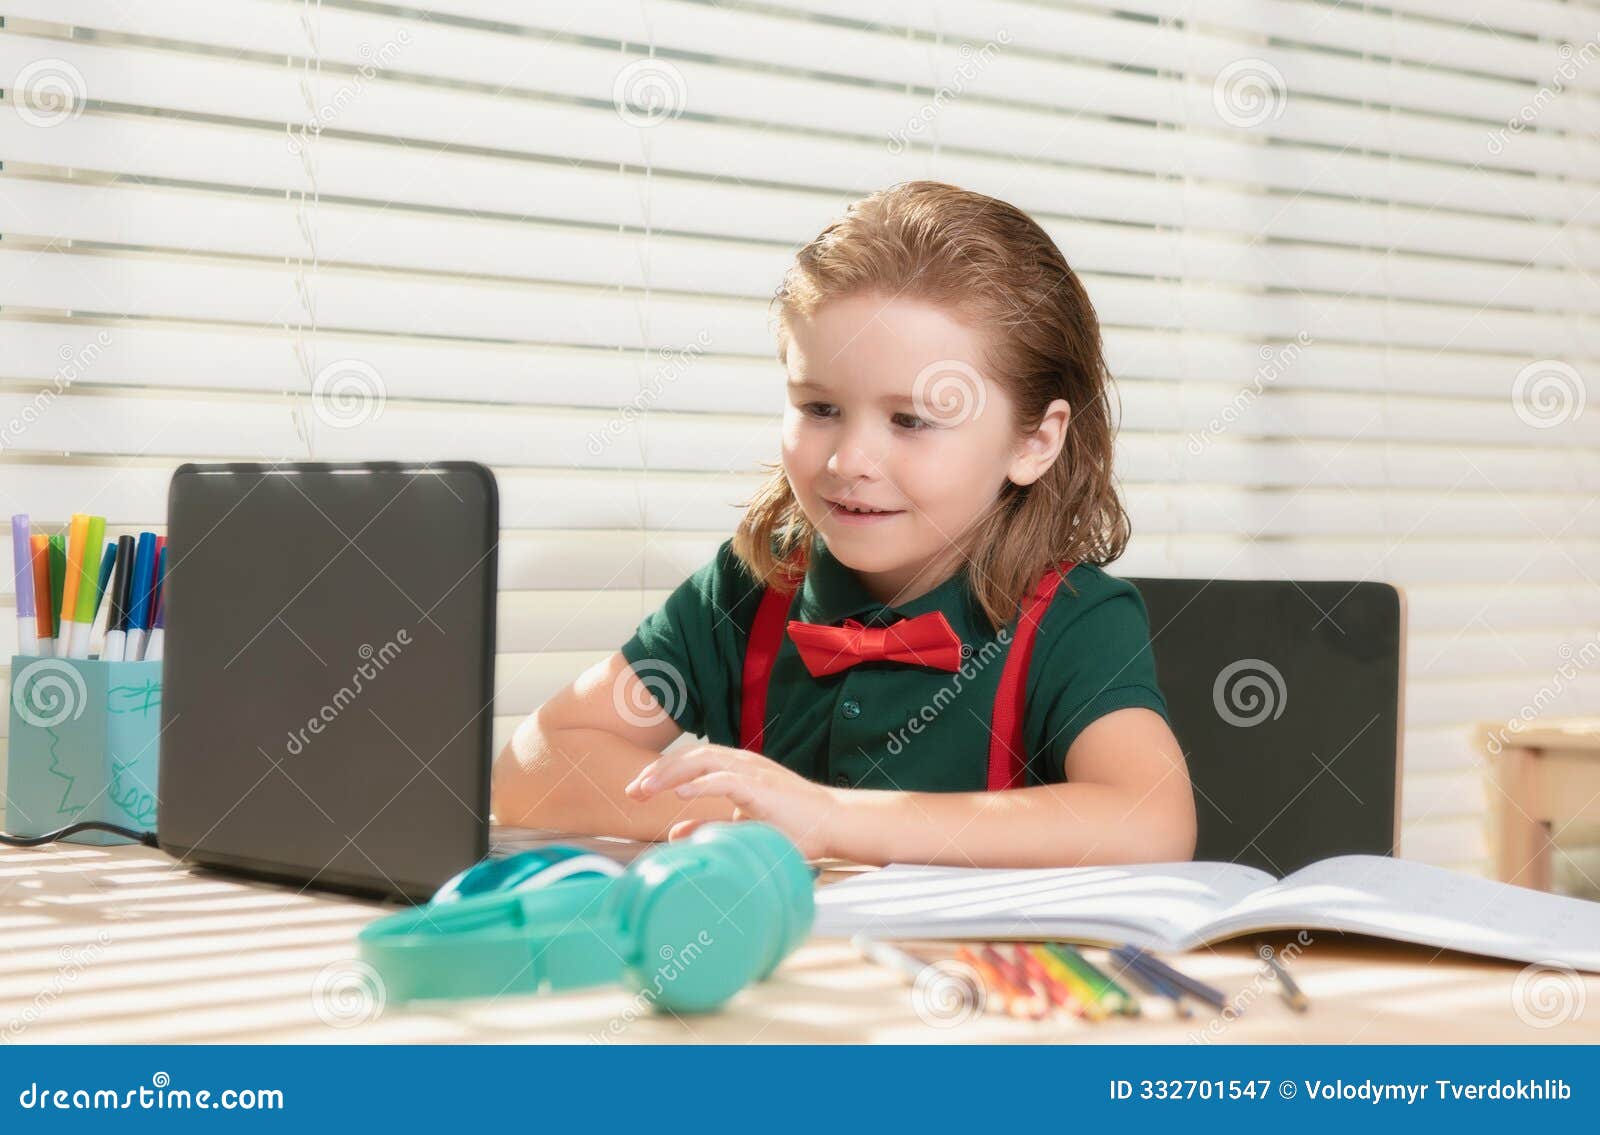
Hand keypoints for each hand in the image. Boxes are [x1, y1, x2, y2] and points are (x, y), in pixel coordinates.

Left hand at [623, 743, 843, 858]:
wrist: (835, 823)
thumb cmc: (796, 826)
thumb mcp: (743, 827)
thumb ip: (709, 826)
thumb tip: (674, 832)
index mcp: (737, 769)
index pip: (691, 763)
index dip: (661, 773)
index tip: (636, 791)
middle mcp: (742, 763)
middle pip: (691, 756)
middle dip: (657, 771)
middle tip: (632, 790)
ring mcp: (753, 772)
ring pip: (704, 761)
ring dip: (672, 773)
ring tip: (646, 788)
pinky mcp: (763, 787)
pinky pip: (727, 780)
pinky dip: (702, 783)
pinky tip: (682, 792)